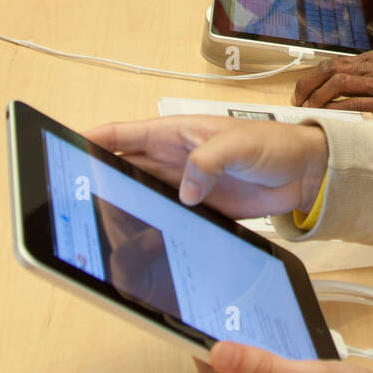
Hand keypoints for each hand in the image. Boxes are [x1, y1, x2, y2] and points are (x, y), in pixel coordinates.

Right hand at [86, 115, 328, 217]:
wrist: (305, 173)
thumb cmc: (274, 145)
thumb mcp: (238, 144)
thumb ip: (208, 162)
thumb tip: (184, 190)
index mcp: (176, 132)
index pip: (123, 134)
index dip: (93, 140)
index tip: (67, 149)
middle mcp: (174, 158)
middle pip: (125, 168)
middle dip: (103, 179)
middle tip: (81, 198)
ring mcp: (185, 184)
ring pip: (142, 194)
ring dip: (127, 206)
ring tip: (107, 224)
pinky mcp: (199, 208)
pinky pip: (167, 216)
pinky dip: (154, 225)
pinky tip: (142, 239)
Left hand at [292, 47, 372, 123]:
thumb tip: (363, 74)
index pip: (338, 62)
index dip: (317, 74)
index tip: (308, 86)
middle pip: (331, 69)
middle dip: (308, 82)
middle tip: (297, 97)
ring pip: (338, 84)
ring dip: (317, 97)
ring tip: (306, 109)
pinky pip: (355, 105)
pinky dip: (336, 110)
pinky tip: (326, 117)